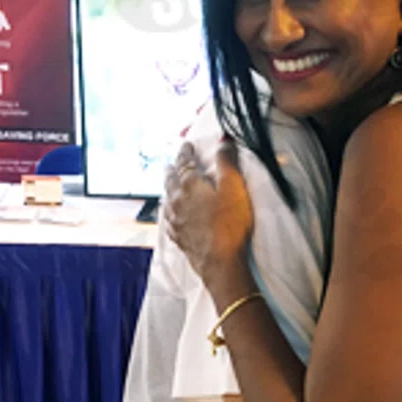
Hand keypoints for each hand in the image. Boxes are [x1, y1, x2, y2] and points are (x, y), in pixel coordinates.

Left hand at [162, 138, 253, 292]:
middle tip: (172, 162)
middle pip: (170, 180)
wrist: (220, 261)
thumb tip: (222, 141)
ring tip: (170, 183)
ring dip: (168, 188)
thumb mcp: (234, 187)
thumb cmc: (229, 224)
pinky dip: (169, 209)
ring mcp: (175, 220)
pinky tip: (171, 213)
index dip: (185, 152)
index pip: (185, 162)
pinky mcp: (177, 236)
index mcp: (189, 185)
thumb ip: (227, 162)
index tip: (186, 145)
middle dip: (172, 168)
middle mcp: (176, 201)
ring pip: (167, 198)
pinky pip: (169, 217)